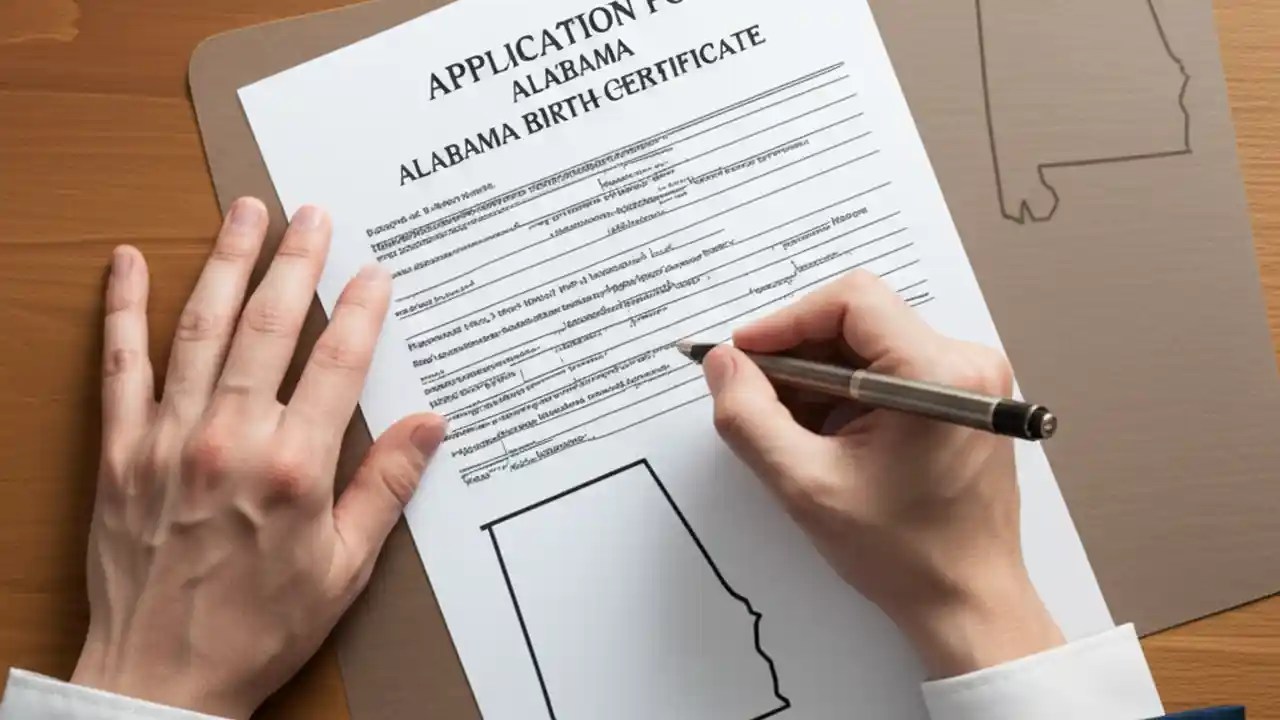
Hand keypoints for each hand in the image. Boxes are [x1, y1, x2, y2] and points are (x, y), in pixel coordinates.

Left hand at [73, 198, 444, 717]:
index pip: (338, 363)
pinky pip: (119, 365)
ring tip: (244, 213)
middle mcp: (231, 440)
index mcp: (295, 468)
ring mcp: (169, 439)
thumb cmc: (259, 628)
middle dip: (295, 261)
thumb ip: (387, 486)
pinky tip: (126, 263)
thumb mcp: (346, 567)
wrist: (161, 679)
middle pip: (269, 326)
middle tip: (313, 215)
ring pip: (200, 328)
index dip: (361, 309)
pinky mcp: (120, 451)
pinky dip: (121, 309)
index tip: (375, 274)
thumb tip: (432, 423)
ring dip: (224, 263)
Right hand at [703, 271, 1063, 677]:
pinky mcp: (965, 397)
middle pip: (860, 319)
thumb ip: (750, 418)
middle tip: (756, 395)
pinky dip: (847, 390)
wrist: (968, 600)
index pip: (852, 301)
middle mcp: (966, 363)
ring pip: (871, 343)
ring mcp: (971, 380)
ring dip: (820, 375)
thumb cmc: (904, 553)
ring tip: (792, 427)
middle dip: (798, 354)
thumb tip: (722, 364)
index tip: (743, 354)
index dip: (787, 321)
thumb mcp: (806, 486)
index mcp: (939, 375)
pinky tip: (825, 435)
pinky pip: (891, 368)